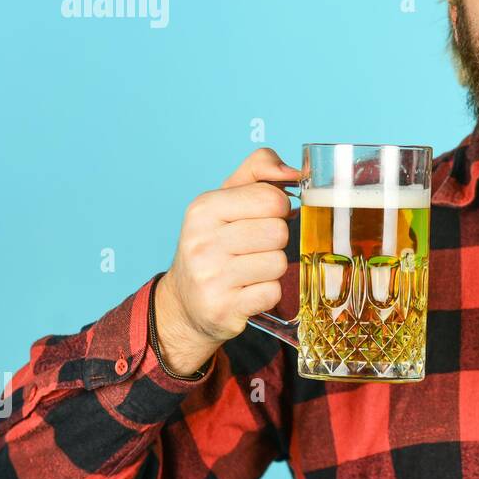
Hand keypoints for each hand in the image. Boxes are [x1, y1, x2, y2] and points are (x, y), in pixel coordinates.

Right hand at [154, 148, 300, 372]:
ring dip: (273, 267)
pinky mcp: (223, 309)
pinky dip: (268, 292)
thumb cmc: (215, 242)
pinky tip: (248, 290)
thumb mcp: (227, 198)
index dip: (279, 208)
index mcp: (204, 208)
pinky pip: (273, 292)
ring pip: (279, 262)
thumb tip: (293, 172)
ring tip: (250, 269)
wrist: (185, 302)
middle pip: (278, 232)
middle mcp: (202, 242)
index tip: (264, 217)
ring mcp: (210, 278)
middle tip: (255, 247)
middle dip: (276, 240)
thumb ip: (259, 169)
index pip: (271, 197)